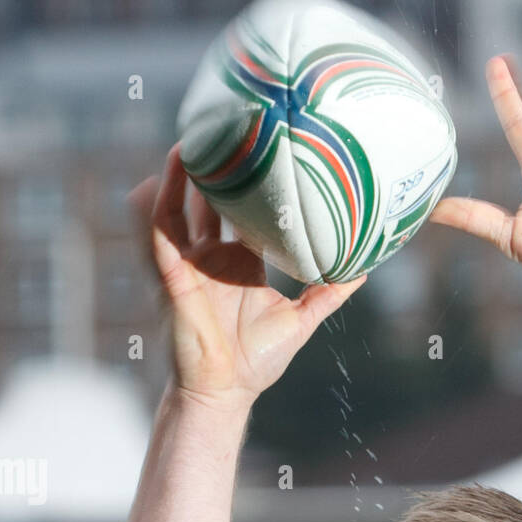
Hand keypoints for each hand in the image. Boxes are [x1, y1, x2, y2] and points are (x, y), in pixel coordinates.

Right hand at [129, 144, 366, 411]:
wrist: (226, 393)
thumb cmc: (257, 360)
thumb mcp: (303, 319)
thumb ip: (331, 292)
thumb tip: (366, 268)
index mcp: (241, 261)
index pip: (244, 212)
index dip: (252, 182)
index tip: (266, 147)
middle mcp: (212, 257)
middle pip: (209, 201)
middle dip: (216, 168)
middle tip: (230, 128)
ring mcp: (190, 265)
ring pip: (178, 210)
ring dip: (180, 177)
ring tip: (190, 141)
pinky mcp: (172, 279)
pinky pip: (159, 237)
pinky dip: (156, 209)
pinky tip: (155, 181)